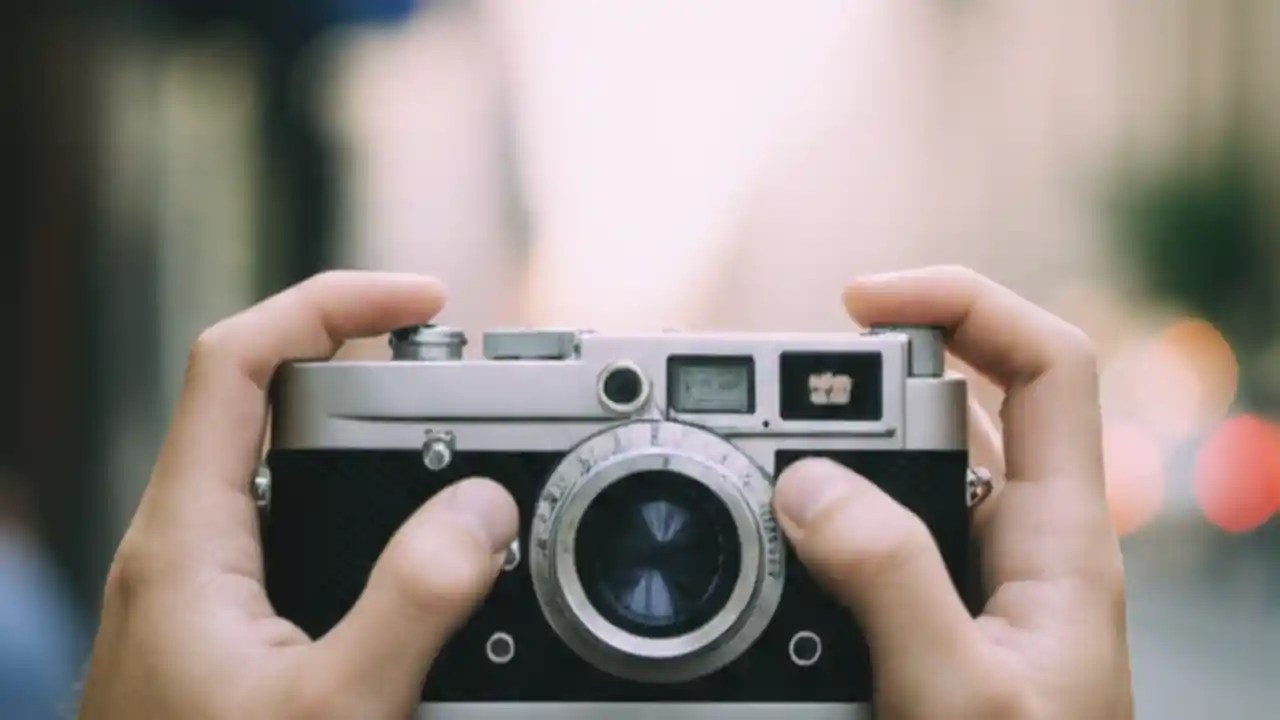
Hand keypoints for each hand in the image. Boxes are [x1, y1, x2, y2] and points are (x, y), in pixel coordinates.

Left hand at [80, 272, 517, 718]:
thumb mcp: (334, 711)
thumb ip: (412, 602)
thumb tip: (480, 505)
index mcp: (185, 538)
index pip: (237, 360)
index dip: (330, 303)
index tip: (424, 304)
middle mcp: (180, 546)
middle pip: (263, 395)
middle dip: (366, 359)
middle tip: (456, 366)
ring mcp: (197, 586)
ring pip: (282, 462)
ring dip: (368, 433)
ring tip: (451, 434)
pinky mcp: (222, 624)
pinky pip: (293, 522)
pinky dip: (361, 501)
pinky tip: (411, 539)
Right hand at [773, 267, 1131, 718]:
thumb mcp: (955, 697)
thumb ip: (889, 581)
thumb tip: (809, 481)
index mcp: (1064, 543)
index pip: (1047, 367)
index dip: (965, 303)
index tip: (858, 303)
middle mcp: (1024, 550)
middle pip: (958, 406)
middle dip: (865, 379)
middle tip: (777, 391)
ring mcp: (976, 588)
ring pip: (908, 474)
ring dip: (836, 450)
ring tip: (758, 452)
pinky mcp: (932, 627)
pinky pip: (876, 539)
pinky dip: (822, 520)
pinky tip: (774, 536)